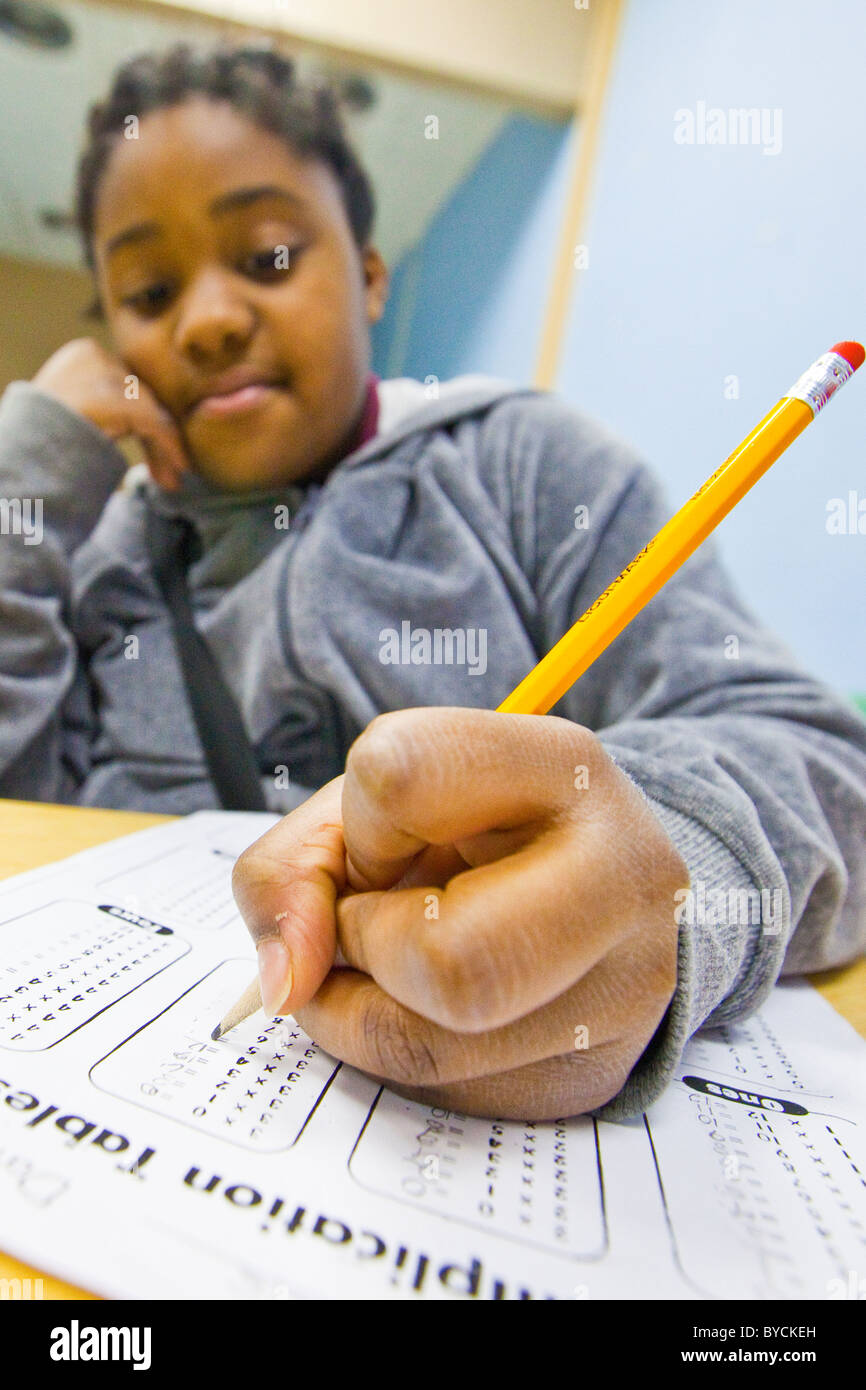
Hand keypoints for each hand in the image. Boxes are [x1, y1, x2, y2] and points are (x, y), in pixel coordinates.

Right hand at [31, 338, 189, 491]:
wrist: (25, 451)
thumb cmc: (44, 436)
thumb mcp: (74, 413)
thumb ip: (105, 410)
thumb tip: (131, 424)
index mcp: (81, 354)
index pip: (124, 385)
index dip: (141, 422)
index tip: (150, 451)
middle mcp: (95, 357)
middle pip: (140, 397)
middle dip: (154, 438)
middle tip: (167, 472)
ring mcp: (107, 376)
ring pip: (150, 410)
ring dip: (163, 448)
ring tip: (171, 479)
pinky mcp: (119, 400)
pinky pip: (154, 423)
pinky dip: (169, 446)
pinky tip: (179, 467)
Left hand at [231, 707, 689, 1119]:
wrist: (602, 894)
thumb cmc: (476, 839)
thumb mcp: (379, 808)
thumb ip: (296, 867)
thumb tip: (286, 982)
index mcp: (562, 769)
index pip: (399, 779)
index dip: (360, 829)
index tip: (380, 849)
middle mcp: (620, 875)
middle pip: (443, 958)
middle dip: (367, 947)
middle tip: (372, 928)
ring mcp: (624, 989)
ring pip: (429, 1049)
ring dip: (364, 1014)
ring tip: (392, 972)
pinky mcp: (594, 1076)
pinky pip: (444, 1098)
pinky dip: (401, 1059)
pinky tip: (432, 1012)